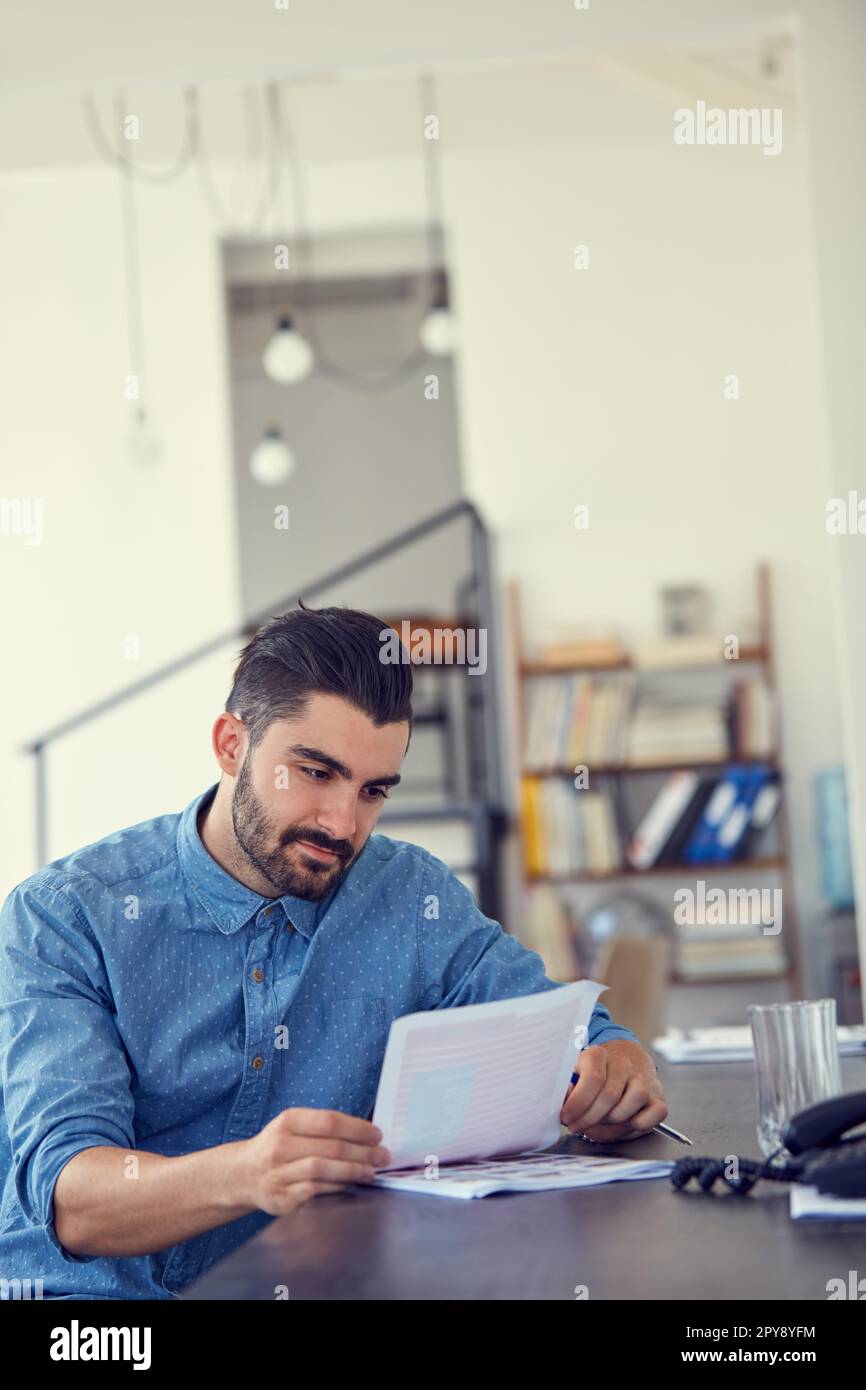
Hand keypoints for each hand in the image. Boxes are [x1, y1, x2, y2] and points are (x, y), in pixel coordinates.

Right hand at [238, 1108, 390, 1215]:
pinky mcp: (280, 1197)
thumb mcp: (294, 1128)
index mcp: (287, 1122)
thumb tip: (367, 1135)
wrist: (243, 1174)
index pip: (329, 1121)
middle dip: (363, 1152)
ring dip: (352, 1170)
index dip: (357, 1128)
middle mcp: (280, 1146)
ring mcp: (278, 1173)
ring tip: (371, 1172)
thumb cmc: (280, 1148)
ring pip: (322, 1169)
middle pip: (330, 1147)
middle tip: (383, 1156)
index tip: (377, 1135)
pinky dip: (335, 1187)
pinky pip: (314, 1191)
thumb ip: (324, 1129)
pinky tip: (349, 1185)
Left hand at [559, 1040, 667, 1141]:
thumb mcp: (573, 1079)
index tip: (567, 1117)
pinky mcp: (657, 1097)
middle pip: (610, 1094)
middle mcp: (622, 1064)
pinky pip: (656, 1112)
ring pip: (635, 1099)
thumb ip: (566, 1090)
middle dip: (590, 1118)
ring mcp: (642, 1080)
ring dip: (615, 1119)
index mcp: (598, 1055)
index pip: (593, 1078)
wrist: (624, 1069)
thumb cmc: (593, 1081)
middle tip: (578, 1126)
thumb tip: (565, 1102)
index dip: (578, 1103)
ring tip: (602, 1121)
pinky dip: (641, 1123)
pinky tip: (625, 1124)